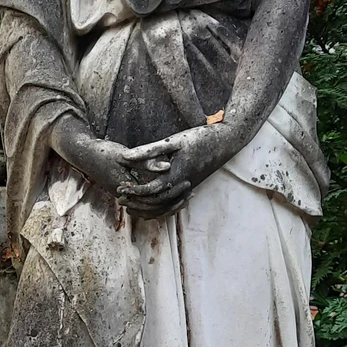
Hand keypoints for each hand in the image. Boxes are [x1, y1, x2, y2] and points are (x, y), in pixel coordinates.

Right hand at [50, 117, 187, 218]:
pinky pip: (144, 204)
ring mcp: (125, 197)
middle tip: (191, 191)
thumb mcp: (125, 155)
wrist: (83, 155)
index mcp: (129, 188)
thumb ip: (147, 161)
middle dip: (174, 201)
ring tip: (184, 195)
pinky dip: (158, 201)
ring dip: (167, 203)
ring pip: (150, 208)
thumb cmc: (103, 153)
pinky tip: (167, 193)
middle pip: (155, 207)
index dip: (174, 193)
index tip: (188, 184)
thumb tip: (168, 167)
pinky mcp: (125, 193)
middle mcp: (127, 197)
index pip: (155, 198)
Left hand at [114, 123, 231, 216]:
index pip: (151, 190)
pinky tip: (150, 204)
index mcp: (176, 175)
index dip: (134, 191)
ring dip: (147, 208)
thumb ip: (148, 151)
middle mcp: (183, 186)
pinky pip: (174, 204)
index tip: (120, 188)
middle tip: (120, 199)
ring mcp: (188, 188)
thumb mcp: (172, 141)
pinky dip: (160, 208)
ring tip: (131, 205)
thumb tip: (125, 157)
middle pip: (156, 203)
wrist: (226, 142)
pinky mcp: (191, 186)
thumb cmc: (200, 138)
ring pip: (165, 207)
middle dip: (137, 202)